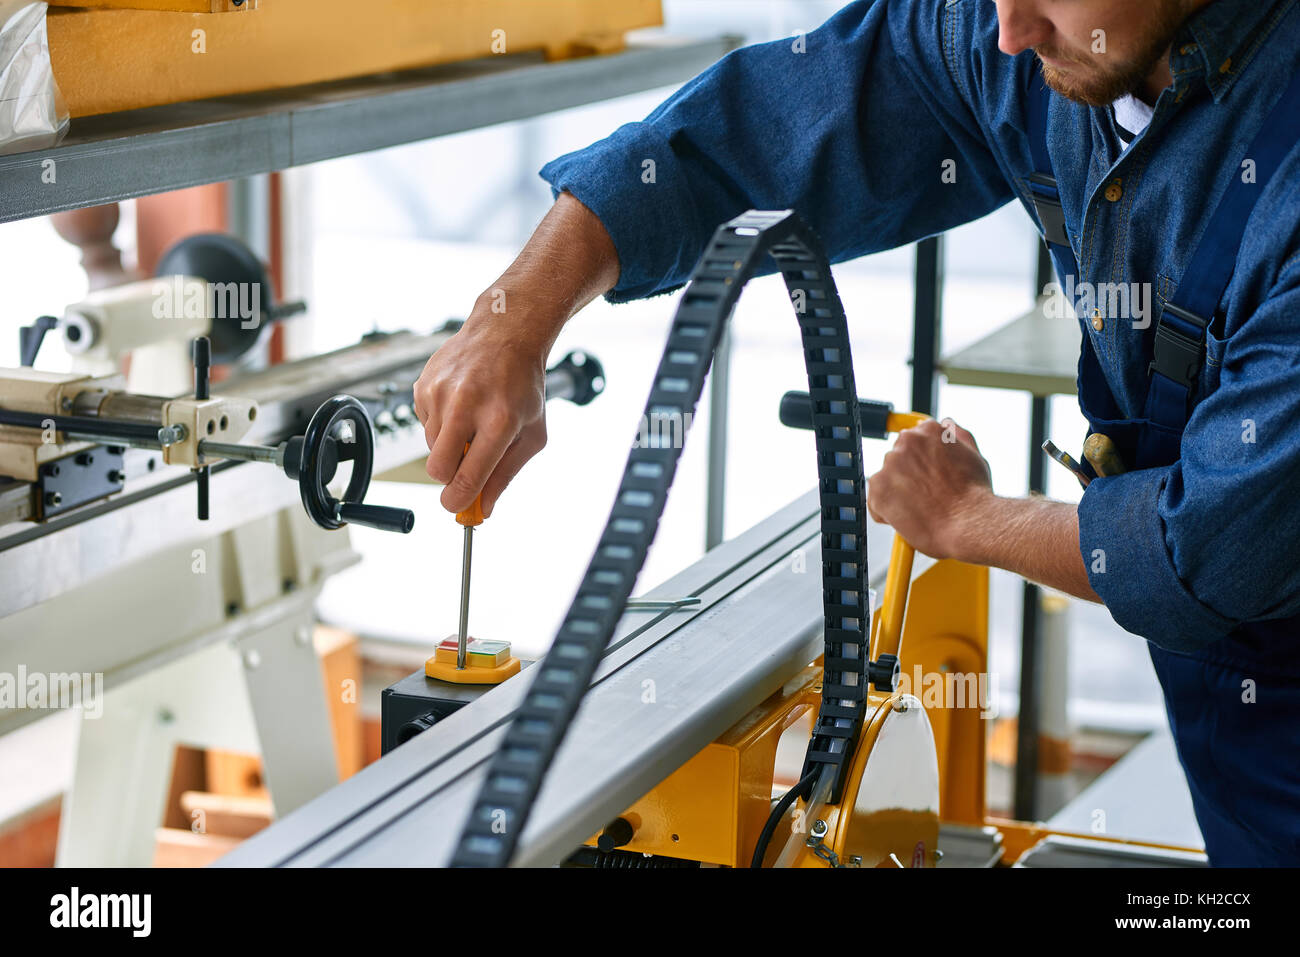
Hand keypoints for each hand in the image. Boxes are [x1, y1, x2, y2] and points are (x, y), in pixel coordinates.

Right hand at [412, 299, 548, 517]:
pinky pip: (424, 424)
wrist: (505, 333)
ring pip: (431, 447)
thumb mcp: (531, 434)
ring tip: (472, 421)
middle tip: (465, 469)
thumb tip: (484, 510)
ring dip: (450, 446)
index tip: (457, 507)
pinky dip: (441, 424)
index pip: (468, 477)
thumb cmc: (523, 385)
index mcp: (498, 420)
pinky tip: (460, 404)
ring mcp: (440, 394)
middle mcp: (466, 405)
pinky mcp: (423, 386)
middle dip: (448, 478)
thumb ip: (506, 475)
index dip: (459, 501)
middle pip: (438, 469)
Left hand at [866, 418, 993, 559]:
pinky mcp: (878, 490)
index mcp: (929, 430)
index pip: (913, 441)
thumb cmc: (973, 496)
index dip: (921, 463)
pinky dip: (887, 514)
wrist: (968, 524)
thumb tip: (947, 424)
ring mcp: (890, 465)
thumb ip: (957, 435)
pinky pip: (875, 504)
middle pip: (897, 460)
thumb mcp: (974, 455)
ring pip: (886, 481)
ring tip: (922, 508)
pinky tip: (910, 518)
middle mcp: (906, 442)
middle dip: (907, 477)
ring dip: (897, 495)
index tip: (928, 476)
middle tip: (927, 495)